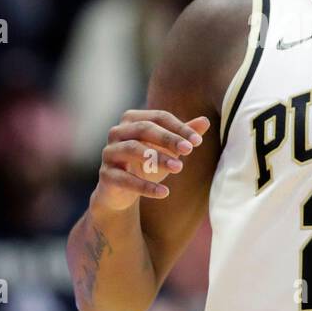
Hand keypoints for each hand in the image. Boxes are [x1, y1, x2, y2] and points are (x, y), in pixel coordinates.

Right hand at [93, 110, 211, 210]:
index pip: (159, 117)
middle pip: (144, 128)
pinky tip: (164, 192)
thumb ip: (183, 135)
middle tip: (189, 150)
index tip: (198, 142)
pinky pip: (126, 179)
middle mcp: (117, 132)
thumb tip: (205, 121)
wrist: (120, 191)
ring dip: (157, 158)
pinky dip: (145, 186)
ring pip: (132, 149)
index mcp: (132, 120)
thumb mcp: (166, 150)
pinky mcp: (106, 175)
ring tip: (179, 168)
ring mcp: (109, 153)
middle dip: (168, 138)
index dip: (179, 128)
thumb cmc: (146, 164)